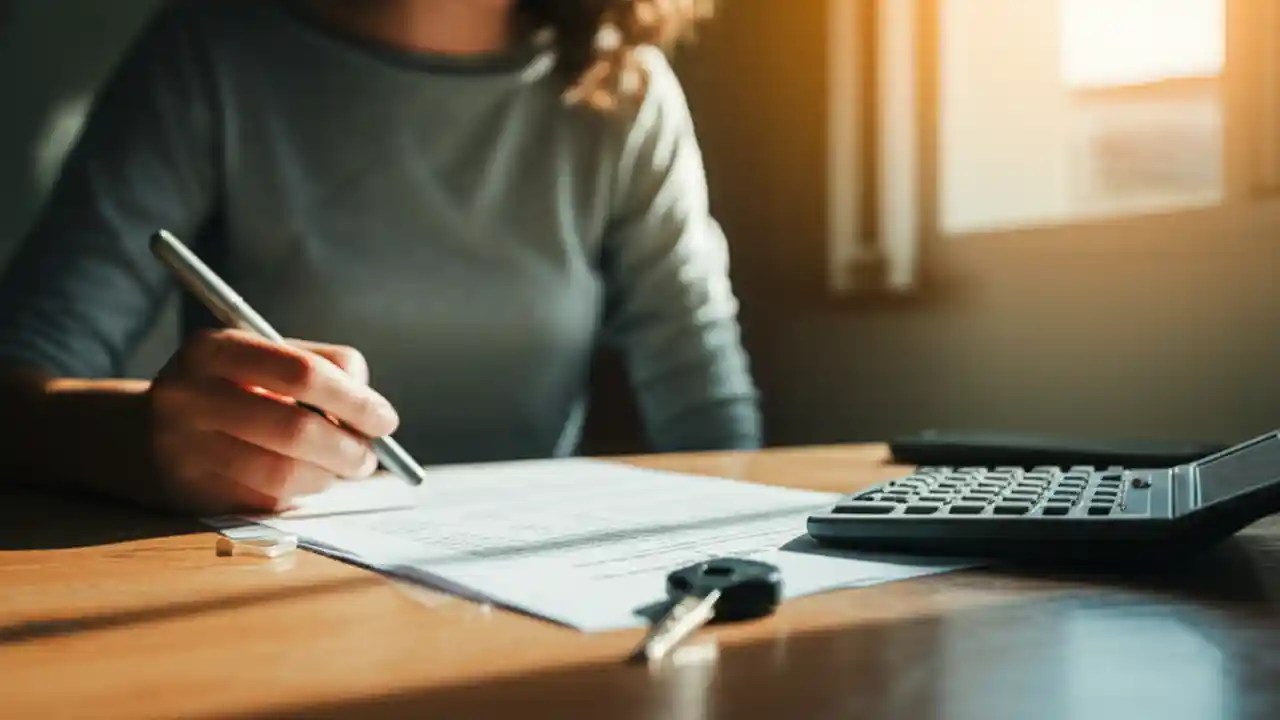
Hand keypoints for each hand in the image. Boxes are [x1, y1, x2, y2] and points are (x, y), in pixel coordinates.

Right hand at [147, 330, 399, 512]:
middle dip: (348, 448)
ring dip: (328, 477)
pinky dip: (300, 494)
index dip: (354, 400)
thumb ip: (326, 365)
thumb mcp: (264, 356)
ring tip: (342, 469)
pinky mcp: (191, 495)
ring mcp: (185, 451)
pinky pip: (266, 501)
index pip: (301, 372)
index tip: (385, 420)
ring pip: (283, 474)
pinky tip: (303, 480)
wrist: (141, 435)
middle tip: (370, 456)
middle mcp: (190, 398)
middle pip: (295, 430)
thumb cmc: (230, 388)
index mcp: (214, 350)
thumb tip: (370, 408)